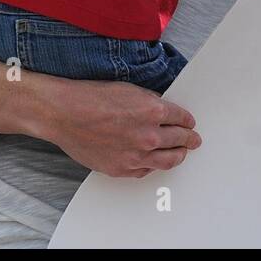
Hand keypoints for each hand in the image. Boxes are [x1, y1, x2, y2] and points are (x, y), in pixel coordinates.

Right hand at [40, 78, 201, 177]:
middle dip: (190, 139)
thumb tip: (162, 111)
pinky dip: (153, 165)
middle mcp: (149, 135)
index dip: (188, 121)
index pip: (182, 118)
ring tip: (181, 154)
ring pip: (169, 160)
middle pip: (180, 140)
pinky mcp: (122, 169)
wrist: (65, 114)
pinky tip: (155, 161)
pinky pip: (146, 170)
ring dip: (178, 156)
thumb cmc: (92, 98)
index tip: (190, 124)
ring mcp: (136, 155)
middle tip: (194, 140)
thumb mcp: (129, 90)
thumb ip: (150, 102)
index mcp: (154, 111)